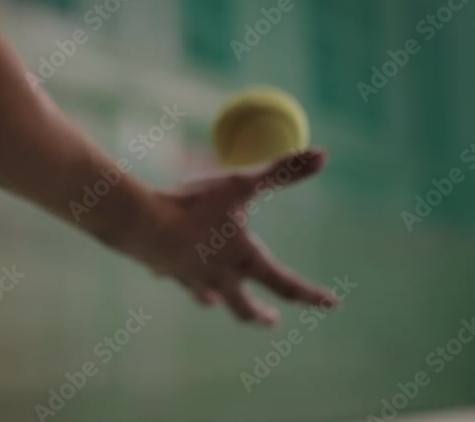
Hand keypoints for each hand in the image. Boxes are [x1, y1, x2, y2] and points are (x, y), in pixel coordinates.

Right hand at [124, 149, 337, 325]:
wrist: (142, 224)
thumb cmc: (195, 206)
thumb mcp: (242, 184)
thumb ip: (282, 171)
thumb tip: (323, 154)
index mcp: (244, 262)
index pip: (286, 285)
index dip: (312, 295)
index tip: (332, 304)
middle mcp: (220, 278)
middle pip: (244, 307)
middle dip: (259, 315)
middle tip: (270, 320)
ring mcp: (189, 277)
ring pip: (208, 297)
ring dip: (218, 299)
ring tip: (218, 299)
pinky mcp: (163, 268)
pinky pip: (175, 276)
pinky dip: (181, 275)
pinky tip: (174, 268)